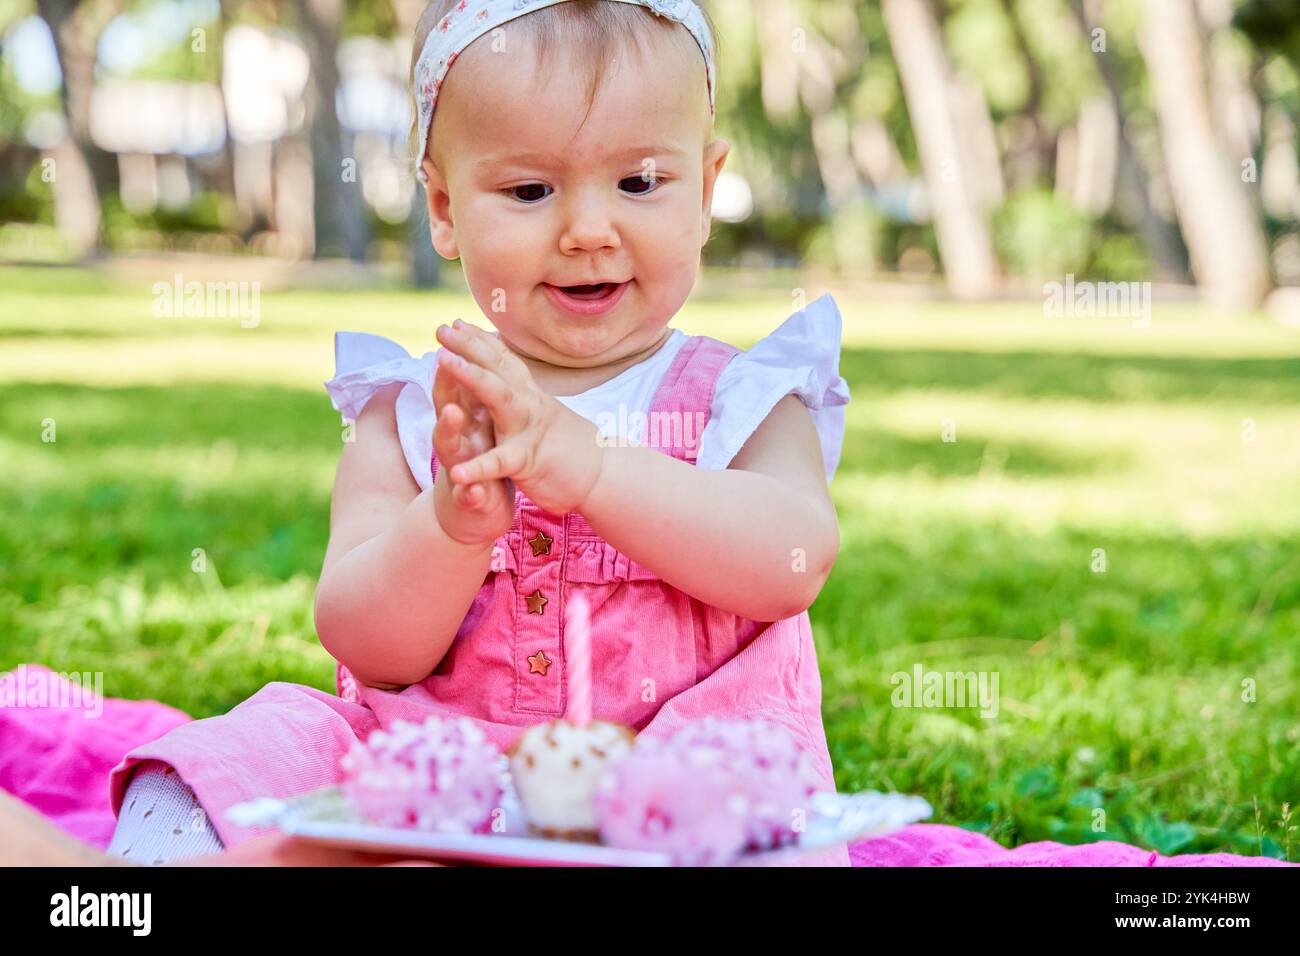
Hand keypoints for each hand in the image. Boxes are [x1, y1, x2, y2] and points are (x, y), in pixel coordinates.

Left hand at [433, 321, 604, 515]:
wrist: (603, 474)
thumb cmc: (568, 446)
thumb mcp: (542, 412)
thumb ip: (524, 394)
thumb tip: (515, 378)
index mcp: (528, 395)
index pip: (502, 360)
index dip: (479, 340)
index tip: (455, 321)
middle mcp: (528, 404)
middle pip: (496, 366)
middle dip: (467, 344)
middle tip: (441, 328)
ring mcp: (527, 430)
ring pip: (499, 397)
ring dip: (471, 376)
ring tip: (443, 359)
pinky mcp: (526, 462)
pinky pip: (499, 463)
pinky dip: (478, 468)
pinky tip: (457, 473)